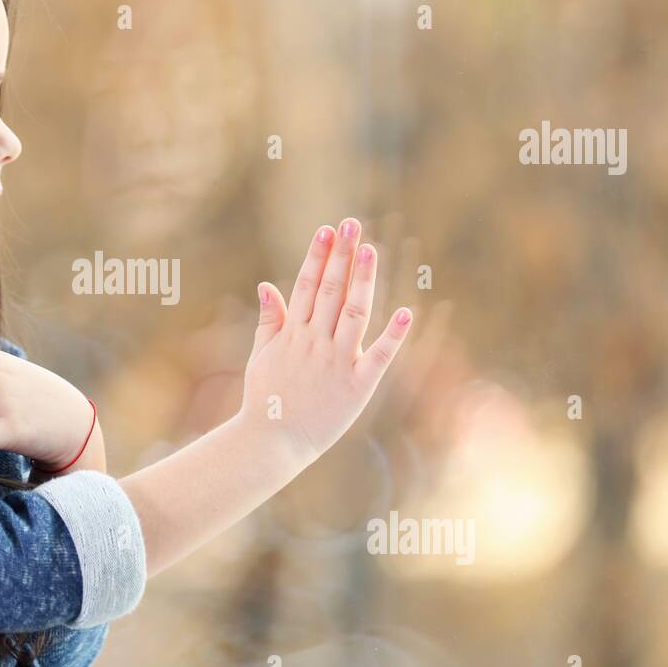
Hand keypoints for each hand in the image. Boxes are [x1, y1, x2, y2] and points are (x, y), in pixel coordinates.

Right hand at [239, 217, 412, 466]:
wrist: (272, 441)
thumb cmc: (266, 399)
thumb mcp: (260, 356)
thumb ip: (269, 320)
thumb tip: (267, 284)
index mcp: (292, 334)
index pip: (306, 285)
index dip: (317, 256)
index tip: (327, 230)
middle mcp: (315, 342)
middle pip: (330, 290)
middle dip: (341, 255)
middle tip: (352, 224)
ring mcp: (336, 362)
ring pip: (353, 313)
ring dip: (362, 281)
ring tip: (370, 250)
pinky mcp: (356, 386)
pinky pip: (378, 357)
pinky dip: (392, 336)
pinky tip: (407, 312)